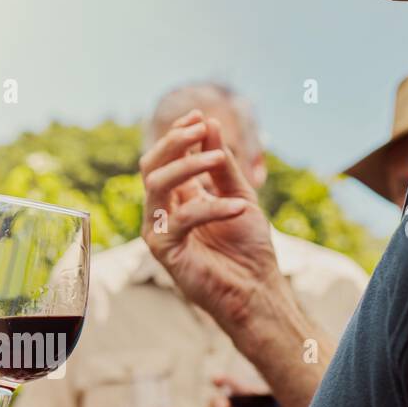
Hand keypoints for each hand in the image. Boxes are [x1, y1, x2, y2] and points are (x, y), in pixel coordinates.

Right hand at [140, 110, 284, 330]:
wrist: (255, 289)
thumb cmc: (248, 248)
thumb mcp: (240, 195)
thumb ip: (223, 165)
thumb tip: (210, 124)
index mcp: (179, 198)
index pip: (166, 158)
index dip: (178, 134)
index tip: (200, 117)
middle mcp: (163, 212)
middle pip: (152, 166)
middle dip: (175, 142)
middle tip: (201, 128)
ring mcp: (159, 230)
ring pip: (157, 184)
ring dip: (188, 165)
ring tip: (217, 158)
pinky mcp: (164, 250)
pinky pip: (181, 218)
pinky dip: (211, 208)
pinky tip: (239, 208)